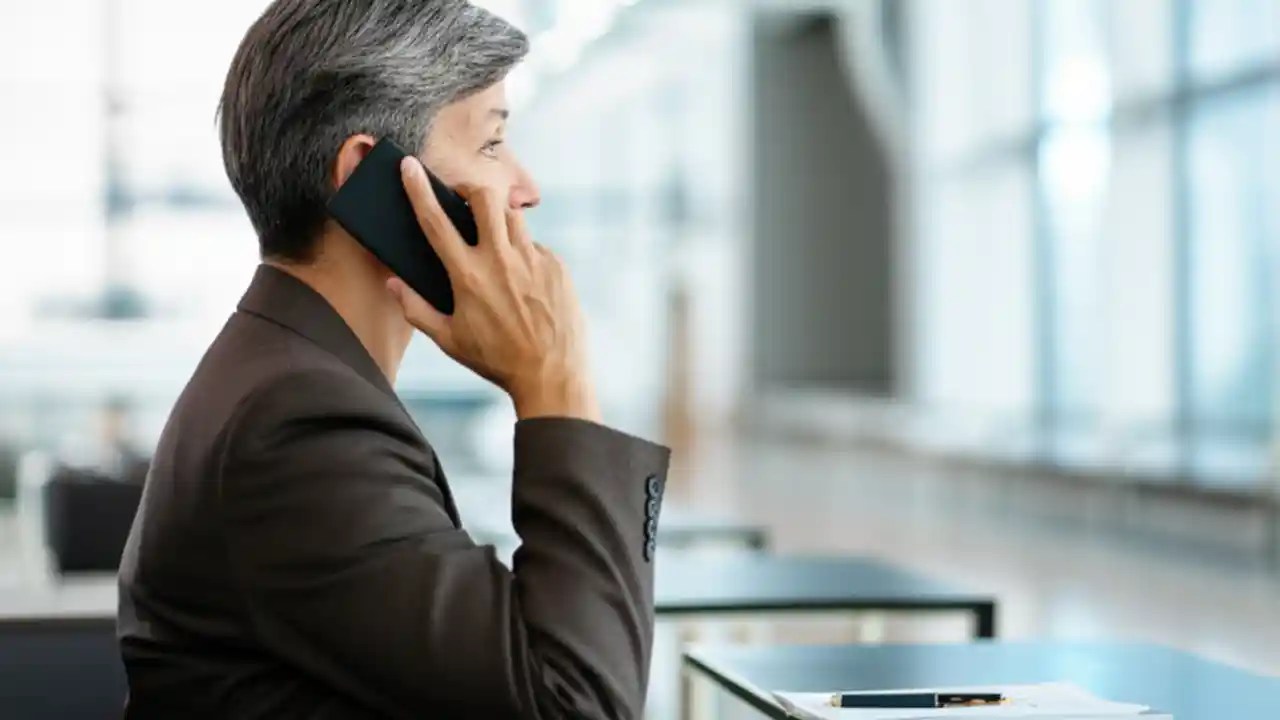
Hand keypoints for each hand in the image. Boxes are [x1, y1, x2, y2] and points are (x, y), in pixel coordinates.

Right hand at [388, 156, 600, 422]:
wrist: (552, 375)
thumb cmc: (497, 360)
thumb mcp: (449, 340)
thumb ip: (416, 310)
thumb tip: (393, 283)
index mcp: (468, 275)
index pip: (436, 221)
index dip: (418, 189)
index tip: (410, 167)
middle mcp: (501, 260)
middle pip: (484, 198)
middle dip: (470, 188)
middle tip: (463, 197)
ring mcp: (533, 260)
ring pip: (513, 217)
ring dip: (499, 221)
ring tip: (494, 243)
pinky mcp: (557, 266)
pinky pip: (536, 247)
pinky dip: (525, 255)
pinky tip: (523, 281)